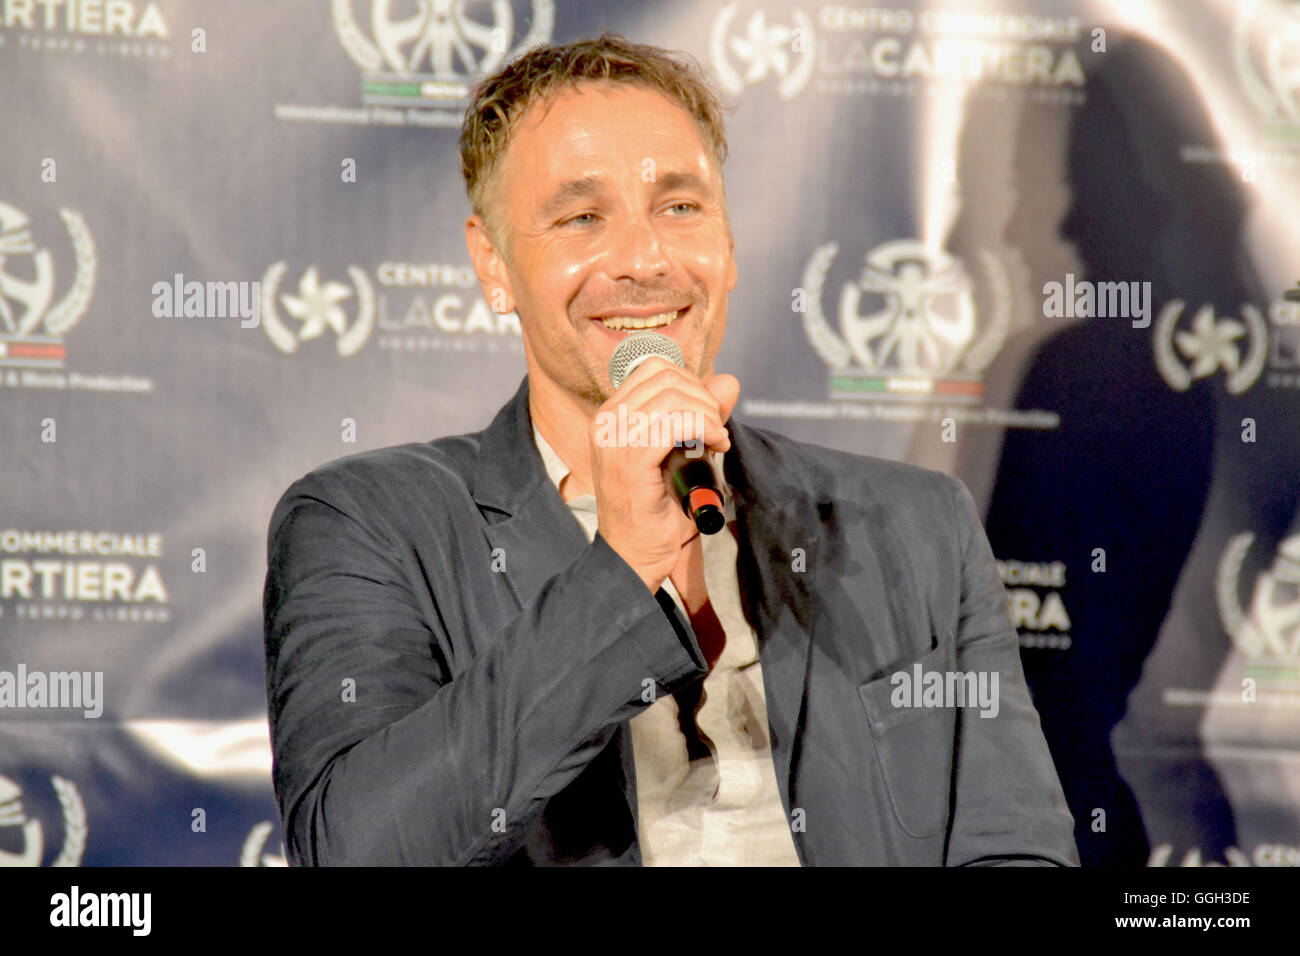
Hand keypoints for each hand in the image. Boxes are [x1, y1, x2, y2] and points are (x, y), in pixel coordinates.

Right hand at [589, 357, 739, 591]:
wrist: (633, 555)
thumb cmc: (656, 509)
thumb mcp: (682, 452)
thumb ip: (702, 414)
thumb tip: (729, 381)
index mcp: (611, 415)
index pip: (655, 369)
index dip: (691, 383)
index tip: (707, 413)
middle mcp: (606, 421)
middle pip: (666, 377)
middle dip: (703, 398)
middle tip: (716, 429)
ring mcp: (613, 440)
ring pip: (672, 397)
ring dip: (707, 414)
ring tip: (718, 440)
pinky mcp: (629, 460)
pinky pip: (674, 424)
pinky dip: (705, 428)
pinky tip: (716, 445)